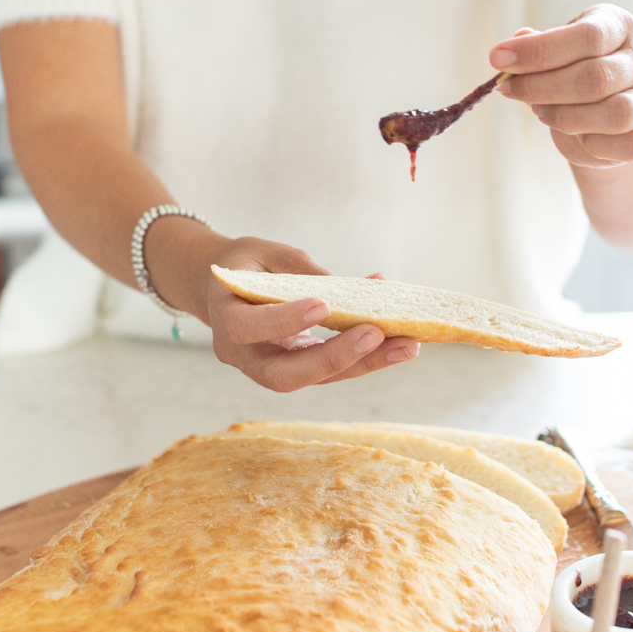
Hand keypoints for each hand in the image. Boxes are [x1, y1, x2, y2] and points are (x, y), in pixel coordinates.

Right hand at [206, 237, 418, 391]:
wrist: (224, 288)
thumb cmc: (246, 265)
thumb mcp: (266, 254)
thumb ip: (299, 270)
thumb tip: (351, 290)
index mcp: (225, 320)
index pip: (249, 328)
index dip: (284, 321)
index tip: (323, 305)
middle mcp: (244, 356)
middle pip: (285, 374)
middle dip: (334, 357)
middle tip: (377, 334)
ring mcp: (270, 368)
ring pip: (315, 378)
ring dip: (364, 363)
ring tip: (407, 345)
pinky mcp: (297, 369)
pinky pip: (330, 369)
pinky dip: (366, 355)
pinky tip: (400, 338)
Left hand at [489, 5, 632, 168]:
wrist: (598, 120)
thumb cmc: (569, 76)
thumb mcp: (553, 54)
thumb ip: (537, 47)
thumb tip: (519, 38)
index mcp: (618, 25)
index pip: (588, 35)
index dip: (539, 50)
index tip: (498, 60)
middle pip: (595, 76)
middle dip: (542, 86)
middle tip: (510, 89)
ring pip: (615, 112)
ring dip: (565, 116)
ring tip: (539, 111)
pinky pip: (631, 144)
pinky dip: (595, 144)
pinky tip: (575, 136)